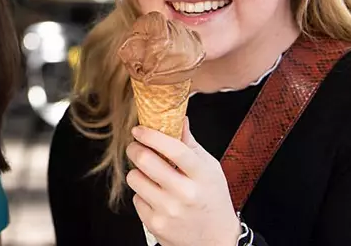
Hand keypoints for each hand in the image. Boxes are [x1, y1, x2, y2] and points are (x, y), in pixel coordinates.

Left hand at [126, 120, 240, 245]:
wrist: (216, 241)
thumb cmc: (212, 200)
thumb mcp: (210, 170)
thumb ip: (191, 145)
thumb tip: (179, 118)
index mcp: (202, 176)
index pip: (174, 149)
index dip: (152, 135)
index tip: (139, 129)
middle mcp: (185, 193)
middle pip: (146, 160)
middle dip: (135, 148)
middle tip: (136, 147)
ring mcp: (169, 210)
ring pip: (134, 177)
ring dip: (138, 173)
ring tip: (151, 177)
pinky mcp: (155, 223)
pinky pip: (135, 198)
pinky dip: (142, 195)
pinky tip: (156, 197)